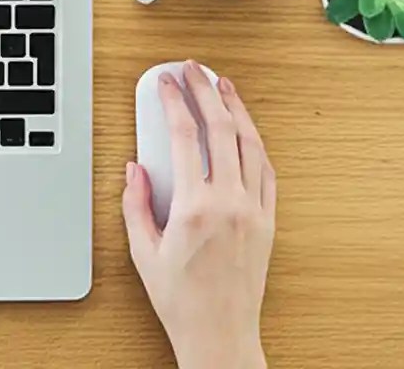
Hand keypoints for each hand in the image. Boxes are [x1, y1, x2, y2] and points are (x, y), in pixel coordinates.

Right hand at [122, 61, 275, 368]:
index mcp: (194, 207)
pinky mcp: (268, 220)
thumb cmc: (180, 299)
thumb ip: (136, 203)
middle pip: (221, 129)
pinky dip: (255, 143)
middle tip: (195, 69)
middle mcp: (230, 202)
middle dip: (206, 91)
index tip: (165, 83)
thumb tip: (135, 167)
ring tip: (224, 86)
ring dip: (237, 109)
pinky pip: (266, 171)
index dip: (174, 102)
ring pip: (250, 143)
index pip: (185, 136)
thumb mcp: (143, 250)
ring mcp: (254, 209)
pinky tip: (246, 129)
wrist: (220, 333)